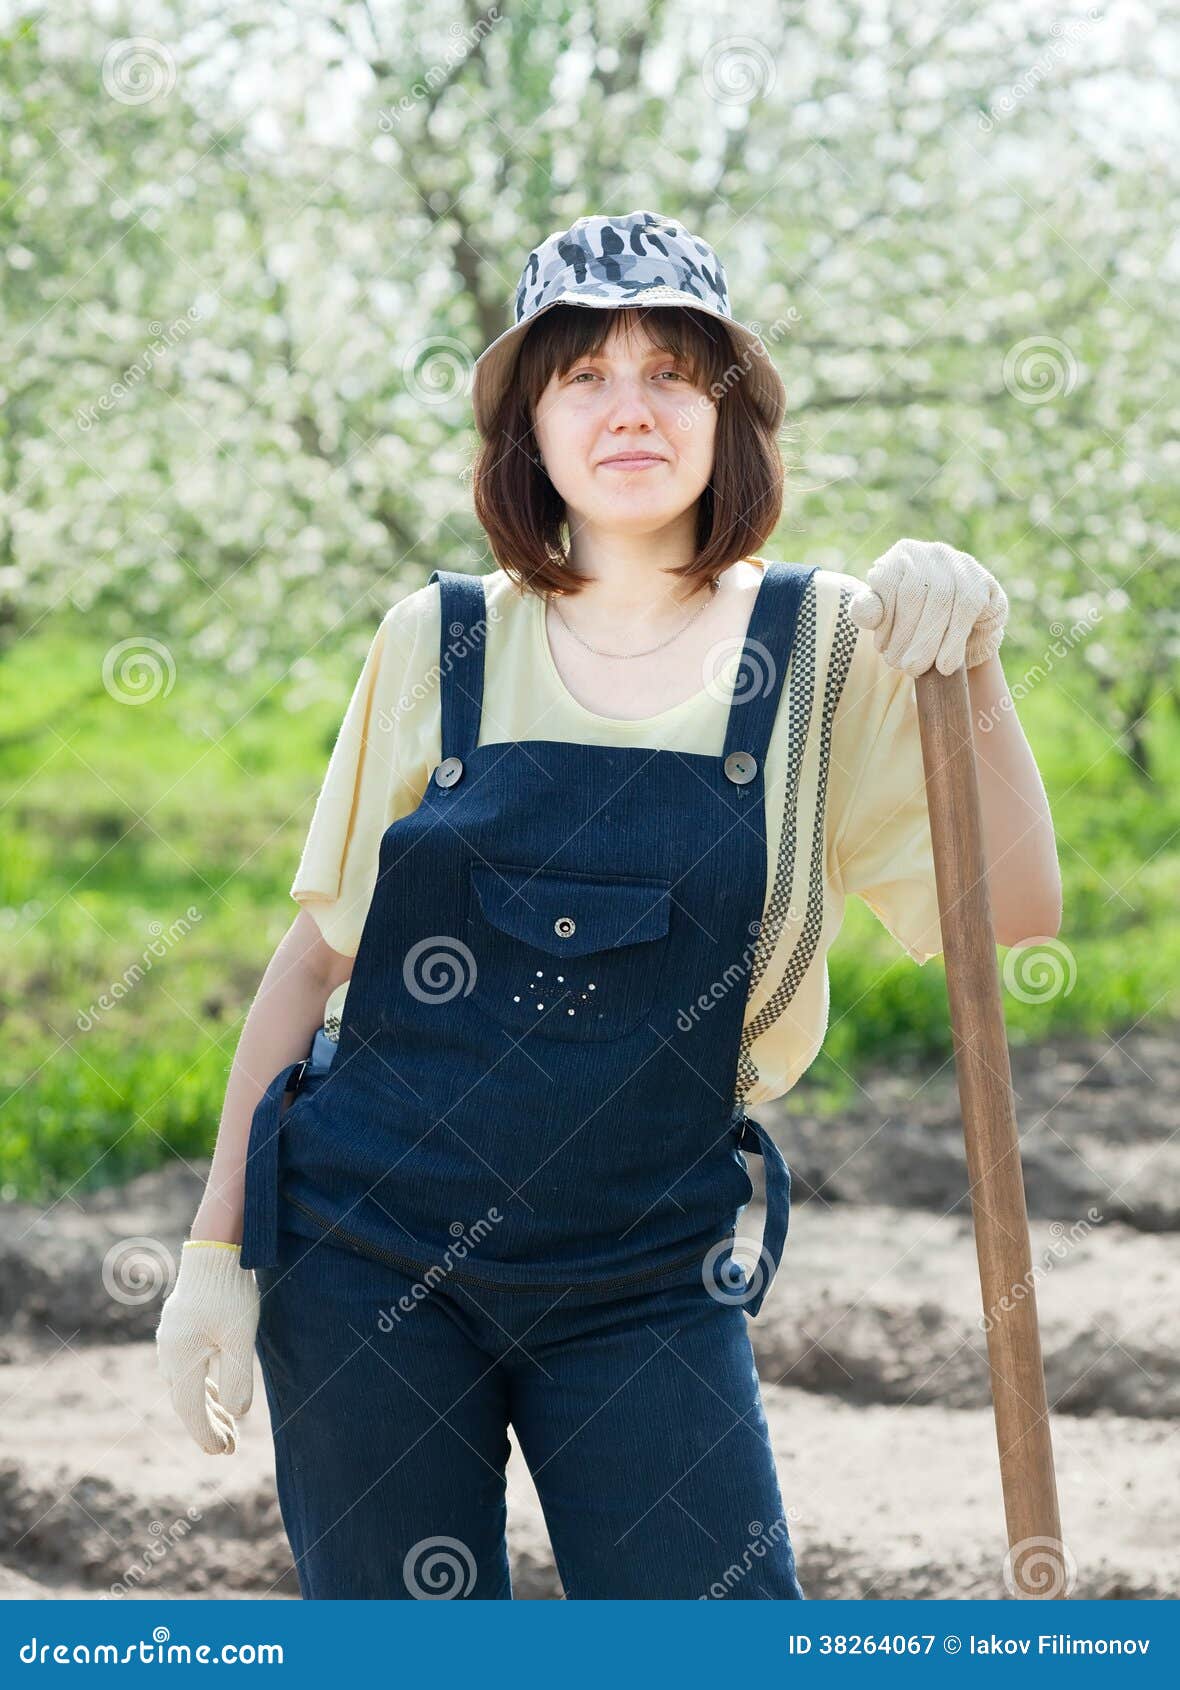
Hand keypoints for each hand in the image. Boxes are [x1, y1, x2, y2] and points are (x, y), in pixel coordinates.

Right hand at [155, 1241, 259, 1454]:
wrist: (214, 1253)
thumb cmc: (229, 1293)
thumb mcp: (240, 1338)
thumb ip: (237, 1376)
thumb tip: (238, 1413)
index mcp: (182, 1359)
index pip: (191, 1409)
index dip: (207, 1434)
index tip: (222, 1452)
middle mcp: (170, 1354)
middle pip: (188, 1401)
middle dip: (209, 1427)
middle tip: (230, 1449)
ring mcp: (172, 1343)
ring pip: (189, 1386)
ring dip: (208, 1409)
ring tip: (229, 1430)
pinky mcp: (180, 1332)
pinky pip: (190, 1370)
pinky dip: (204, 1388)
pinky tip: (219, 1398)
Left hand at [848, 538, 1007, 676]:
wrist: (965, 629)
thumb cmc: (918, 622)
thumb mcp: (888, 616)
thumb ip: (870, 610)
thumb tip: (862, 610)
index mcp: (900, 556)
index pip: (887, 582)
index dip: (884, 620)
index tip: (881, 649)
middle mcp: (929, 553)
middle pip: (914, 592)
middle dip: (905, 635)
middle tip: (902, 666)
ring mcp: (959, 562)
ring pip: (940, 600)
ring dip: (927, 641)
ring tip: (917, 669)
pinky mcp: (982, 580)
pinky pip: (966, 608)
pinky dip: (953, 640)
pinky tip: (945, 665)